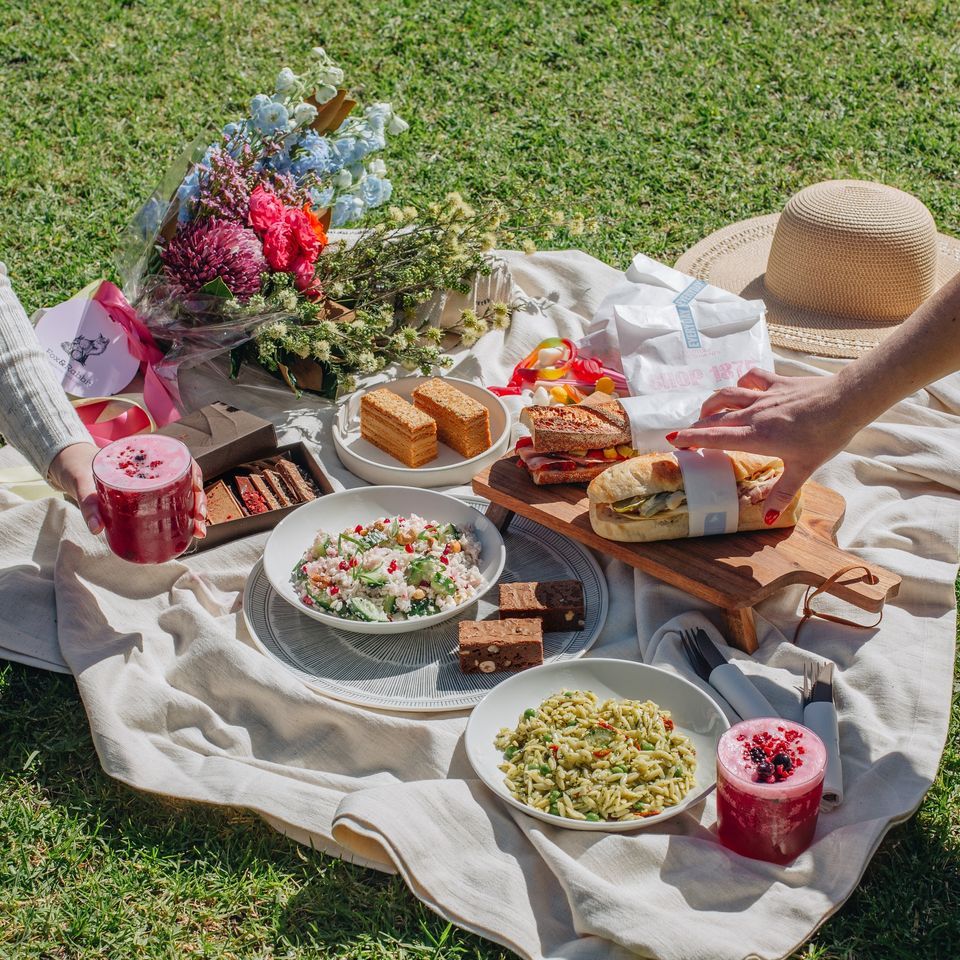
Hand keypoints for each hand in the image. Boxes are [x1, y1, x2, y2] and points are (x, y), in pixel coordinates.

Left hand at [48, 442, 206, 541]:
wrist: (73, 471)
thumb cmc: (81, 470)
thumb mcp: (84, 484)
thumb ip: (89, 504)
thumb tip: (97, 529)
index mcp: (146, 456)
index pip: (180, 460)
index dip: (194, 475)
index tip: (196, 491)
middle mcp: (155, 470)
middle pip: (187, 481)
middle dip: (199, 501)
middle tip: (200, 519)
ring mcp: (154, 484)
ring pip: (184, 494)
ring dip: (196, 512)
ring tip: (199, 530)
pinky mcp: (150, 498)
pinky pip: (173, 504)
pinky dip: (184, 517)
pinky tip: (190, 530)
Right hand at [666, 368, 854, 521]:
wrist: (847, 401)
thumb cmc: (826, 436)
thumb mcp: (803, 469)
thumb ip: (781, 493)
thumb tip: (765, 517)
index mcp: (755, 436)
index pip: (714, 437)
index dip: (691, 438)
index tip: (674, 441)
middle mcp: (753, 414)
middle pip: (715, 417)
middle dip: (697, 426)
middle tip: (687, 437)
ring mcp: (764, 396)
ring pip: (727, 395)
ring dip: (711, 403)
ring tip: (705, 412)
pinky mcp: (777, 382)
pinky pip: (751, 378)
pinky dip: (741, 382)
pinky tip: (741, 389)